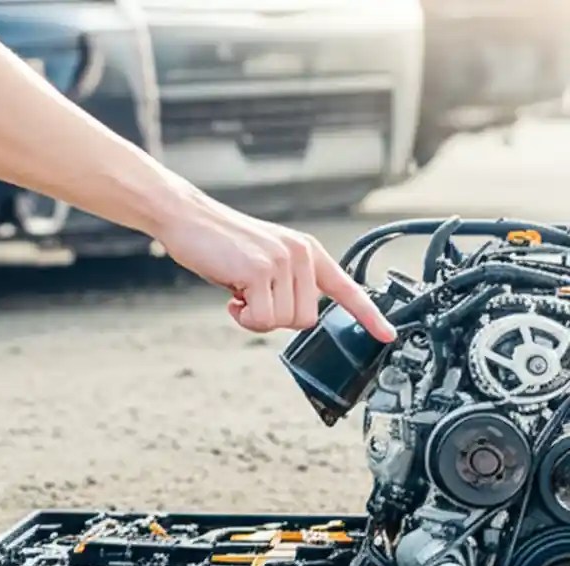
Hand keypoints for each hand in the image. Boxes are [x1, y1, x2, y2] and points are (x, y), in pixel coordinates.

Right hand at [155, 193, 396, 342]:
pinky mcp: (259, 271)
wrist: (189, 218)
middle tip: (250, 298)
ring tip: (239, 291)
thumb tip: (292, 316)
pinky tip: (232, 297)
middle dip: (274, 318)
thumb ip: (286, 283)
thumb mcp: (264, 260)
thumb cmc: (220, 244)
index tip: (388, 335)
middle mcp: (301, 254)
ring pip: (283, 322)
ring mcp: (282, 262)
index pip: (346, 288)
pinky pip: (260, 320)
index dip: (369, 315)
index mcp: (307, 251)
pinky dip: (242, 318)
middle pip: (305, 319)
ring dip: (255, 318)